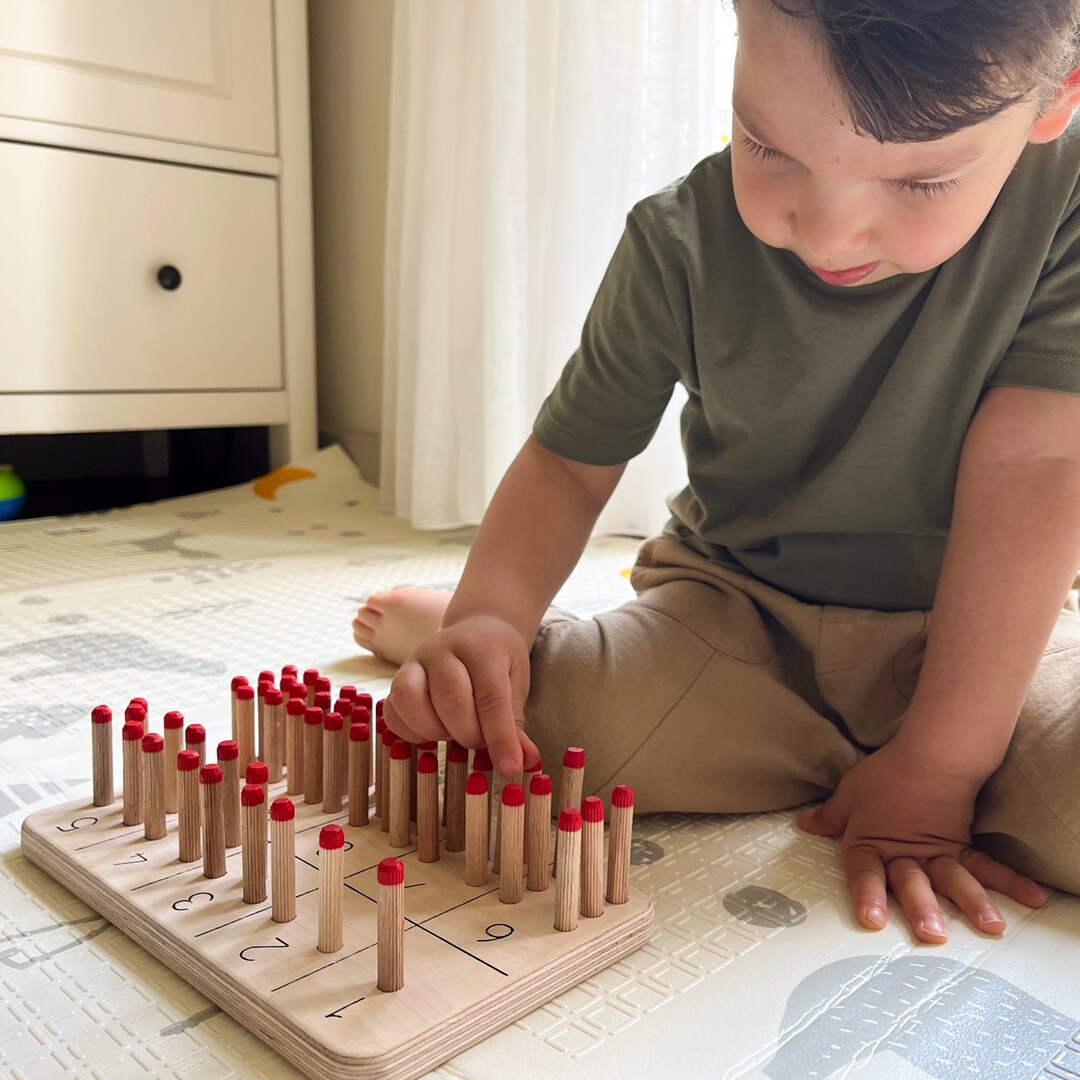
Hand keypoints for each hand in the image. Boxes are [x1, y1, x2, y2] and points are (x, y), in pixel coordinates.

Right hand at [384, 614, 539, 775]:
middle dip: (468, 734)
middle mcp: (443, 649)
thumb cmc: (498, 661)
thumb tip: (525, 762)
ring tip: (452, 735)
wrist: (476, 628)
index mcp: (481, 648)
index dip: (500, 736)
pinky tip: (431, 735)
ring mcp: (415, 661)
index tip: (509, 767)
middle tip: (479, 742)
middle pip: (450, 699)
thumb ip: (515, 725)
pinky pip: (392, 710)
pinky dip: (410, 732)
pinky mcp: (397, 678)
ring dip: (433, 731)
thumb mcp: (516, 685)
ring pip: (410, 699)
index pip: (490, 695)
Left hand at [796, 737, 1047, 941]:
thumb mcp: (848, 794)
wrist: (929, 752)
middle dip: (921, 908)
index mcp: (871, 843)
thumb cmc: (885, 774)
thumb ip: (829, 816)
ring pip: (952, 879)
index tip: (872, 920)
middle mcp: (904, 854)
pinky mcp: (962, 845)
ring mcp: (936, 852)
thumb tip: (805, 824)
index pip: (865, 873)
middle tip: (931, 934)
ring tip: (991, 926)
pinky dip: (1011, 881)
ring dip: (971, 902)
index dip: (867, 895)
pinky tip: (1034, 899)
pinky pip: (987, 866)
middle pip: (912, 882)